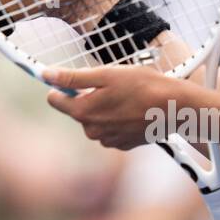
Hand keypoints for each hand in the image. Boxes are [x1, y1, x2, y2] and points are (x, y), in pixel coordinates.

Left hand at [43, 62, 176, 150]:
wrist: (175, 107)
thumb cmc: (142, 86)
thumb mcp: (105, 75)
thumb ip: (72, 77)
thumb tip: (45, 75)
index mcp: (83, 113)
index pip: (55, 99)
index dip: (64, 86)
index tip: (77, 78)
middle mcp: (92, 131)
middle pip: (77, 109)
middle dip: (88, 96)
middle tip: (112, 85)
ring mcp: (108, 140)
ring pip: (95, 119)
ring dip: (105, 107)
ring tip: (126, 97)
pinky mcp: (123, 144)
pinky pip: (111, 129)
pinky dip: (118, 118)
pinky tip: (133, 110)